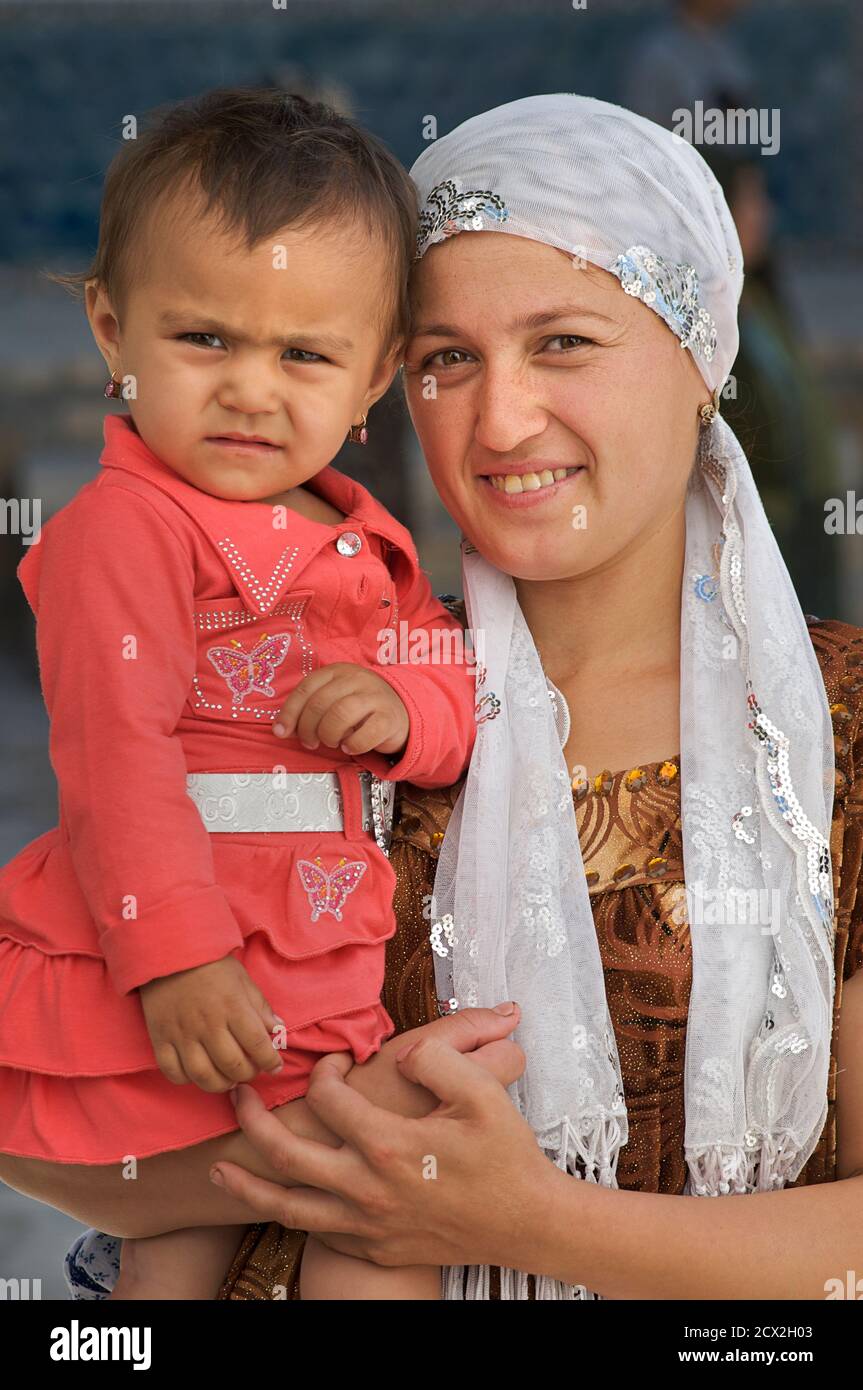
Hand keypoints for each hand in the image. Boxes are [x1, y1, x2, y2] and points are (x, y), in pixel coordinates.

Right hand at [138, 957, 285, 1092]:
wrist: (171, 953)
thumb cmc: (212, 966)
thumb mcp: (243, 981)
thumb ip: (261, 1008)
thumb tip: (278, 1031)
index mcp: (233, 1007)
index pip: (258, 1045)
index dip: (271, 1061)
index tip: (275, 1066)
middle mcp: (208, 1024)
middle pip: (233, 1065)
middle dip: (248, 1074)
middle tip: (251, 1070)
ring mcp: (182, 1033)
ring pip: (203, 1075)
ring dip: (220, 1084)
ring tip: (228, 1078)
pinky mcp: (160, 1038)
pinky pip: (172, 1072)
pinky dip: (187, 1079)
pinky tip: (198, 1072)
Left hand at [209, 1005, 557, 1273]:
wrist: (528, 1224)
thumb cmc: (506, 1156)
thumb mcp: (482, 1092)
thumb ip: (439, 1058)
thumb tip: (405, 1051)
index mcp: (388, 1144)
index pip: (329, 1099)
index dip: (323, 1072)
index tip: (331, 1063)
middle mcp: (367, 1188)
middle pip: (287, 1156)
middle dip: (253, 1123)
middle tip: (236, 1098)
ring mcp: (368, 1224)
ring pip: (289, 1207)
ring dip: (248, 1187)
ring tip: (220, 1172)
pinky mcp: (376, 1249)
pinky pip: (321, 1234)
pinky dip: (293, 1217)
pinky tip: (284, 1204)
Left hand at [272, 662, 408, 756]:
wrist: (402, 713)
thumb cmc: (360, 708)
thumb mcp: (334, 700)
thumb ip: (309, 709)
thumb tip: (282, 729)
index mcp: (338, 671)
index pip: (307, 687)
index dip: (290, 712)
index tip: (281, 732)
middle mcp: (357, 679)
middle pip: (320, 702)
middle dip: (308, 728)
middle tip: (310, 742)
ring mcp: (375, 697)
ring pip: (340, 714)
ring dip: (329, 735)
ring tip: (332, 742)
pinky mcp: (389, 718)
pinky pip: (364, 735)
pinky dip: (352, 745)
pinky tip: (350, 746)